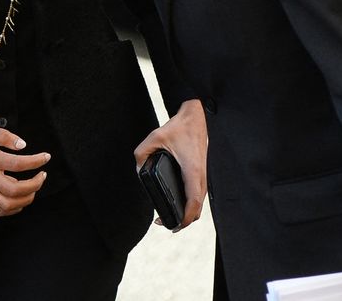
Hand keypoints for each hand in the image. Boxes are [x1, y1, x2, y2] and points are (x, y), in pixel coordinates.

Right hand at [0, 119, 49, 216]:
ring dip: (26, 199)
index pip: (18, 164)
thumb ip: (3, 135)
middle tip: (42, 175)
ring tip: (33, 187)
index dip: (36, 161)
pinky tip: (20, 199)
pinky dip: (13, 208)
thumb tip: (22, 144)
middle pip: (16, 190)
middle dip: (35, 185)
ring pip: (8, 205)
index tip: (46, 157)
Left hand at [135, 99, 206, 230]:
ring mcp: (203, 174)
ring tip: (172, 218)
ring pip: (200, 203)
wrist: (196, 117)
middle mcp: (201, 175)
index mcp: (192, 170)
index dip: (184, 217)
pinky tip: (180, 204)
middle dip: (185, 220)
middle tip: (167, 225)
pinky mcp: (201, 172)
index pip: (193, 202)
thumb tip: (138, 169)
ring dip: (189, 213)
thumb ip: (142, 153)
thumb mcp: (155, 136)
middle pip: (198, 208)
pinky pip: (198, 194)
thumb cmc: (179, 127)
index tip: (174, 225)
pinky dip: (191, 204)